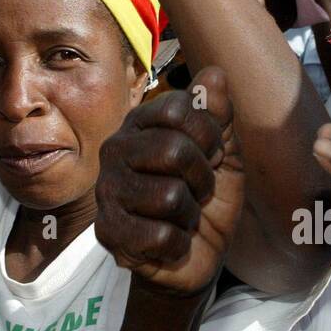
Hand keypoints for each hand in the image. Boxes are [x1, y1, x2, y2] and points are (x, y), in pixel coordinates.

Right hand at [95, 67, 243, 296]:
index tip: (209, 156)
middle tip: (196, 192)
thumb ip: (218, 115)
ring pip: (169, 197)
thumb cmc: (205, 198)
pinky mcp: (107, 231)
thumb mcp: (223, 154)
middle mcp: (115, 149)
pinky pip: (158, 236)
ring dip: (190, 215)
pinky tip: (168, 241)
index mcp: (141, 123)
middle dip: (202, 180)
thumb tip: (216, 73)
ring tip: (181, 217)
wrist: (195, 257)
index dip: (208, 137)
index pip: (179, 110)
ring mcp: (107, 190)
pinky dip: (178, 244)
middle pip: (174, 151)